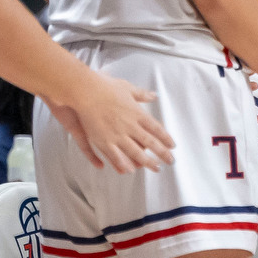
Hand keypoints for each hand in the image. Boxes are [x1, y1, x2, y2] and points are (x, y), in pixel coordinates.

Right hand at [59, 74, 174, 173]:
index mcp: (137, 113)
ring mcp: (117, 134)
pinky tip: (131, 170)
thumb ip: (141, 94)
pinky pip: (116, 156)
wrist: (85, 90)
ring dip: (148, 162)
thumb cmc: (104, 86)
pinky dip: (124, 164)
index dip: (166, 138)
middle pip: (150, 143)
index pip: (156, 128)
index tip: (172, 146)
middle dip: (162, 153)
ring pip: (136, 152)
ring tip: (156, 168)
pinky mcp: (103, 140)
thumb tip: (154, 95)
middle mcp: (130, 125)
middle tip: (170, 161)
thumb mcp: (126, 87)